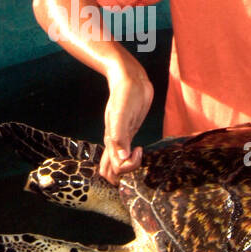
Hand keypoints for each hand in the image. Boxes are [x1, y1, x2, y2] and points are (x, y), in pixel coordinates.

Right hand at [99, 64, 152, 184]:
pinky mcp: (128, 131)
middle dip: (126, 173)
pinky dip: (129, 158)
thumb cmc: (125, 94)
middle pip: (112, 169)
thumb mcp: (122, 114)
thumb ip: (120, 136)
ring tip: (138, 157)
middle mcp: (114, 141)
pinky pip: (124, 152)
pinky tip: (137, 151)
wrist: (129, 79)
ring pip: (116, 162)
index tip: (139, 150)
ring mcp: (121, 137)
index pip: (116, 167)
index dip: (128, 166)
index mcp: (111, 140)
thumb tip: (121, 158)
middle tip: (138, 157)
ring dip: (126, 168)